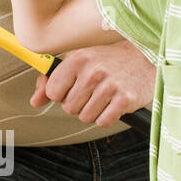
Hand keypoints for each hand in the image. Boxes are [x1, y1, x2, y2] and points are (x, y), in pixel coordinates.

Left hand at [30, 42, 155, 124]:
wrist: (146, 58)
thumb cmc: (108, 60)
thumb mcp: (78, 61)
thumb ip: (51, 80)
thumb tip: (35, 101)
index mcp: (78, 59)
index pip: (53, 92)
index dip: (61, 94)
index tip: (72, 87)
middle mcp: (92, 71)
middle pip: (68, 108)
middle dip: (78, 103)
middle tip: (93, 90)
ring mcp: (110, 86)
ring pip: (85, 117)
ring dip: (93, 111)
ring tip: (104, 95)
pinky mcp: (125, 100)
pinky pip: (103, 122)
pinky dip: (107, 116)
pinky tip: (114, 102)